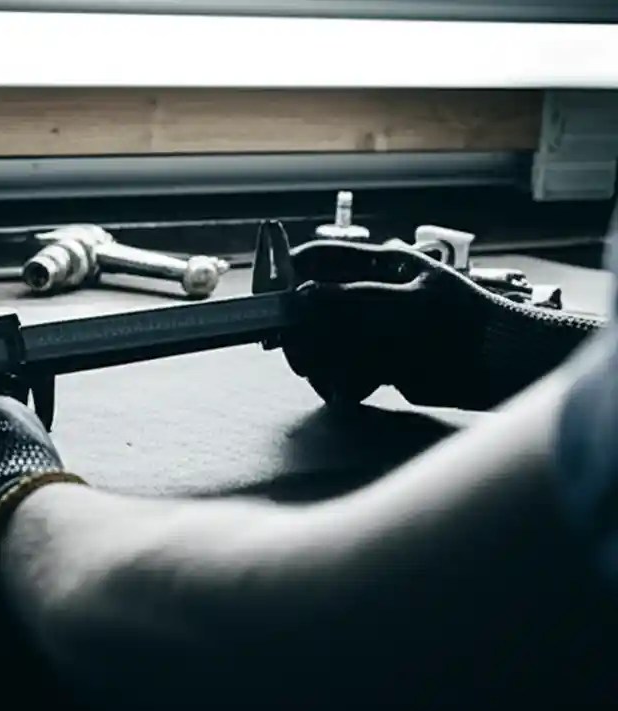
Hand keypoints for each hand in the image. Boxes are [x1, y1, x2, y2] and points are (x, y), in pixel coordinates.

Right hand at [282, 240, 506, 409]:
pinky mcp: (374, 363)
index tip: (269, 298)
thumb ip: (355, 299)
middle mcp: (367, 296)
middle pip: (309, 308)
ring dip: (322, 364)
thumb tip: (304, 296)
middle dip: (302, 333)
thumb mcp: (410, 303)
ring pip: (321, 344)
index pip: (318, 259)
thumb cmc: (466, 322)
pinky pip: (340, 371)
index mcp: (377, 267)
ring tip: (339, 380)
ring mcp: (368, 330)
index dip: (288, 273)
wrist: (501, 368)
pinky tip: (355, 392)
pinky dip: (342, 384)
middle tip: (300, 354)